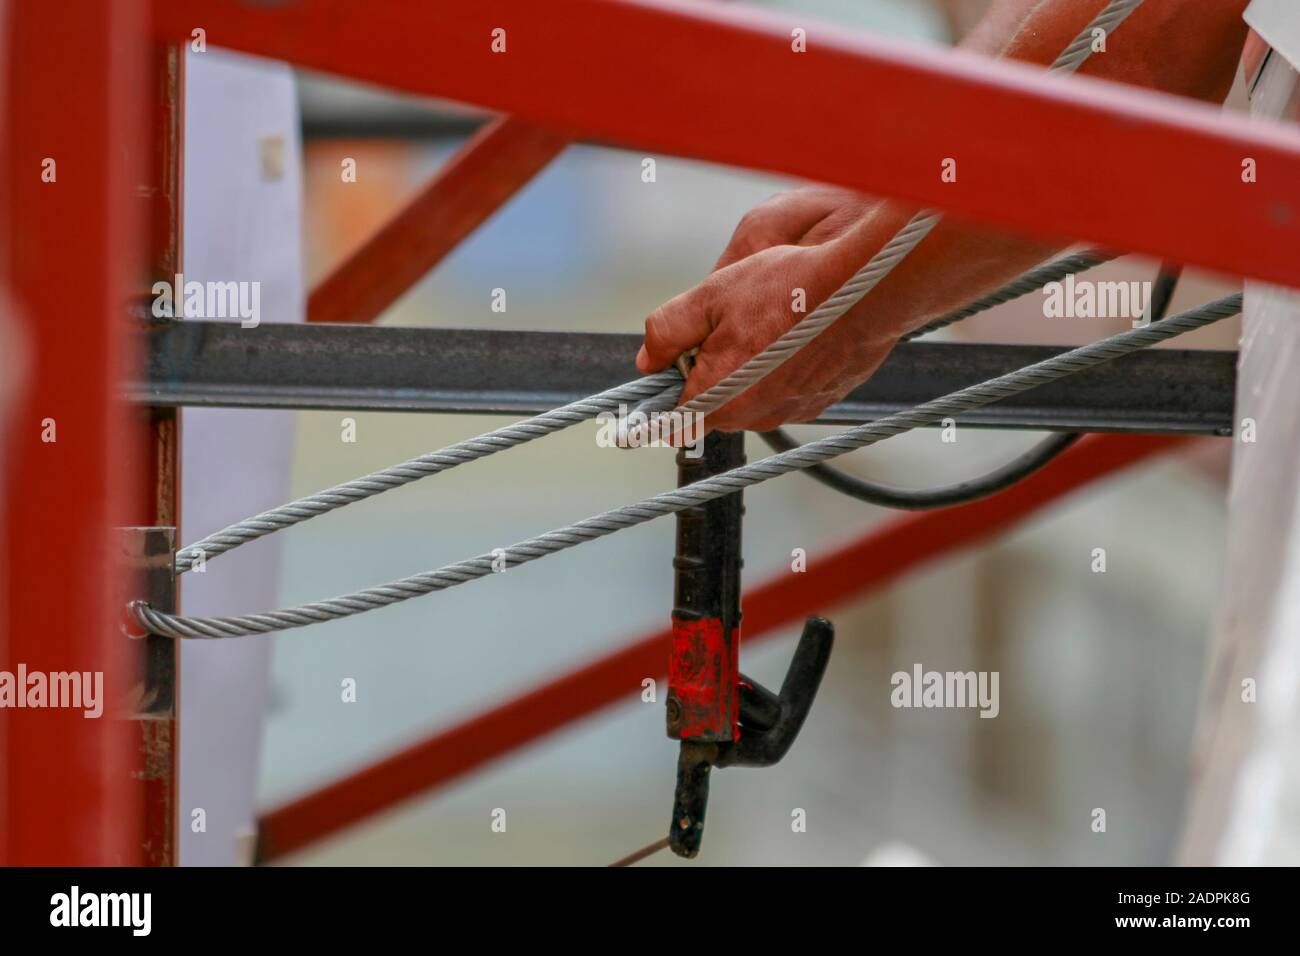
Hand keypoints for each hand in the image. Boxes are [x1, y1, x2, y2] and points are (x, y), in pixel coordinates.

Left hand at [636, 187, 900, 432]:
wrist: (865, 289)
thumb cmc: (789, 290)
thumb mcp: (711, 297)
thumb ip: (668, 330)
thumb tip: (648, 357)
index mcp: (717, 399)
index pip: (672, 420)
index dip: (662, 399)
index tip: (659, 384)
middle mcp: (753, 417)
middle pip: (712, 404)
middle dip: (709, 371)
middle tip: (726, 326)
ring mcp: (790, 412)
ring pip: (750, 398)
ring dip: (747, 370)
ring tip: (766, 324)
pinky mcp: (819, 402)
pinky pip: (784, 392)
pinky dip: (781, 370)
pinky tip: (793, 335)